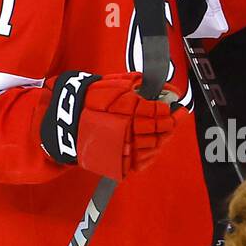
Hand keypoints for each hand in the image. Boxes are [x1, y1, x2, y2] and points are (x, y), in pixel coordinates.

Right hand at [40, 71, 181, 180]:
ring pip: (154, 146)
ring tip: (167, 130)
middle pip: (160, 129)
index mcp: (128, 110)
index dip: (170, 108)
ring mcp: (124, 149)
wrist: (66, 121)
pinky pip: (143, 162)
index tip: (176, 104)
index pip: (159, 112)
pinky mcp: (119, 162)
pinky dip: (152, 154)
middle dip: (172, 122)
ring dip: (164, 137)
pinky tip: (155, 145)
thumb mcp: (116, 84)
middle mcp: (129, 130)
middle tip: (178, 116)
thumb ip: (140, 83)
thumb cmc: (90, 99)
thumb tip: (164, 87)